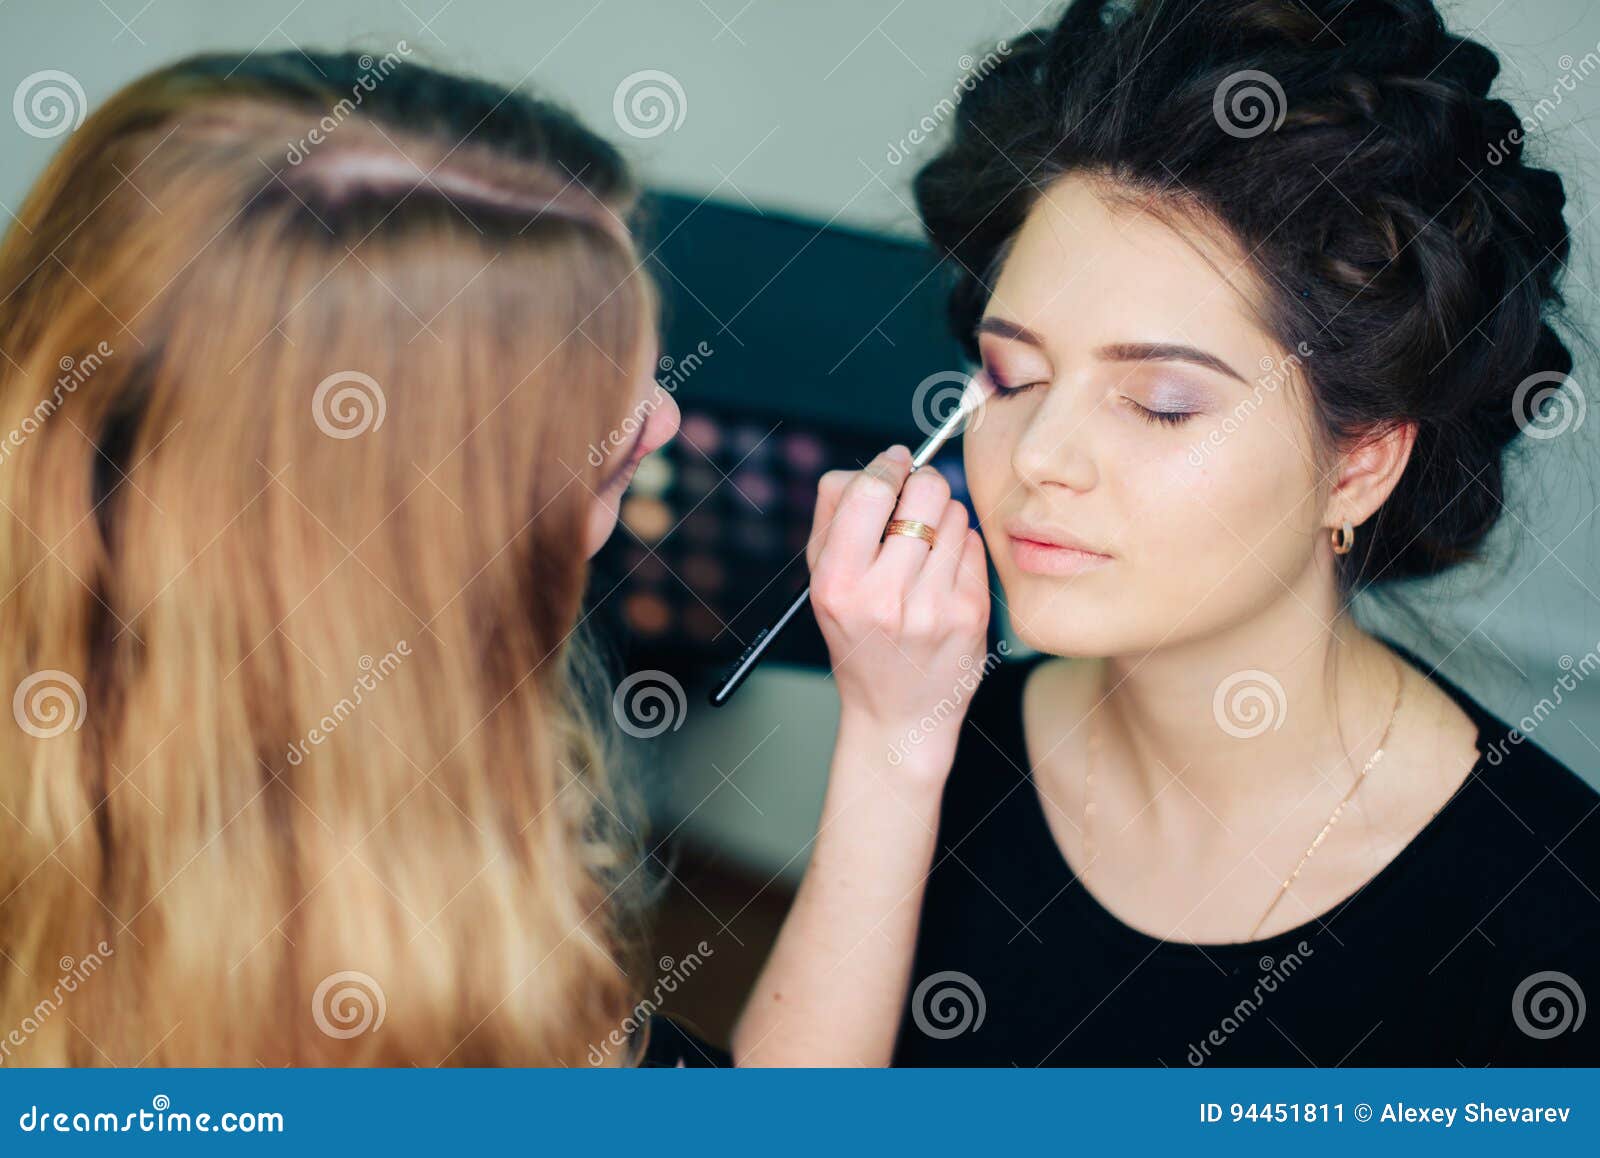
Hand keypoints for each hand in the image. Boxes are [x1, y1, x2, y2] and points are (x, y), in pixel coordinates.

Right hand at [807, 445, 991, 766]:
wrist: (896, 715)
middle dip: (922, 485)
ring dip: (943, 518)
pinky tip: (944, 575)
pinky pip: (975, 544)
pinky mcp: (970, 614)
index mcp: (838, 584)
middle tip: (914, 504)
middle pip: (924, 490)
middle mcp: (884, 596)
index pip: (870, 491)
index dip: (887, 466)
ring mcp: (933, 607)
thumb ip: (836, 514)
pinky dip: (961, 548)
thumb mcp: (824, 582)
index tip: (895, 463)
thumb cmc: (858, 637)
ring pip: (956, 513)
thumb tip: (883, 463)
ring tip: (925, 550)